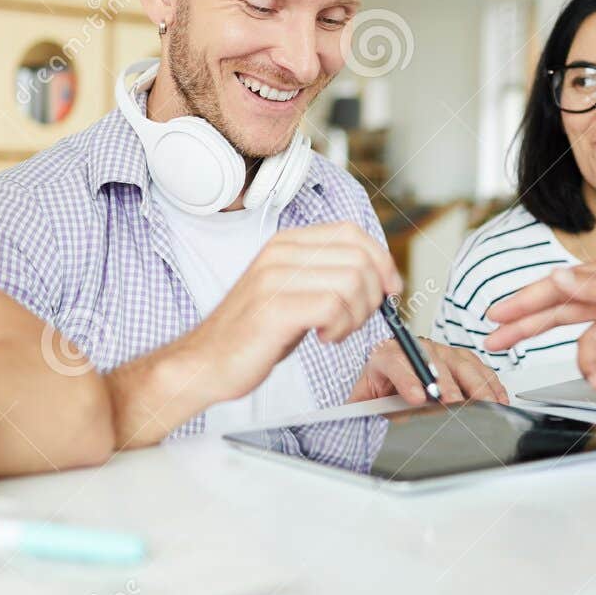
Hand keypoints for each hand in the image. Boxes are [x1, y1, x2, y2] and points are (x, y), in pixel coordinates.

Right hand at [183, 222, 402, 404]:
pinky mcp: (275, 308)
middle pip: (358, 258)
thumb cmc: (251, 332)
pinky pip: (333, 307)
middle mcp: (280, 254)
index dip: (380, 260)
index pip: (351, 233)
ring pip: (351, 282)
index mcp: (286, 244)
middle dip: (372, 295)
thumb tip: (377, 277)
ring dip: (356, 315)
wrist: (207, 361)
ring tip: (335, 330)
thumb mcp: (292, 292)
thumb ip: (326, 276)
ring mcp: (275, 278)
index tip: (388, 288)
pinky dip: (341, 328)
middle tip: (355, 318)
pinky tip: (324, 336)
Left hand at [349, 338, 508, 404]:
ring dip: (474, 385)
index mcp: (385, 355)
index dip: (407, 379)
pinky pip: (478, 368)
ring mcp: (440, 351)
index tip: (417, 397)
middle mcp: (414, 349)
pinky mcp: (460, 358)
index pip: (395, 362)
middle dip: (445, 383)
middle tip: (452, 403)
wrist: (387, 378)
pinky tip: (497, 400)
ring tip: (484, 405)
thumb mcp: (364, 401)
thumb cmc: (378, 389)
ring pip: (460, 362)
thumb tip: (373, 419)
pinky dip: (490, 385)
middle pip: (432, 360)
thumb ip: (365, 409)